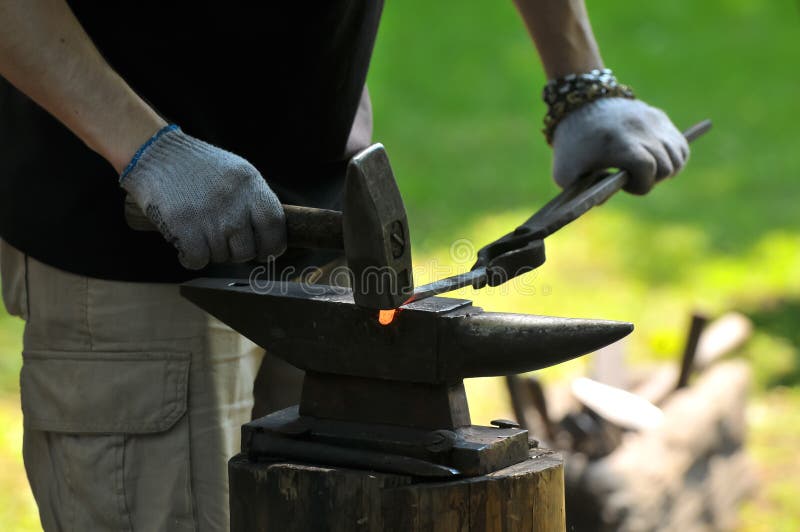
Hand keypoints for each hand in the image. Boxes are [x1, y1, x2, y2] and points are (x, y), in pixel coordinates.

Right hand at [121, 126, 285, 268]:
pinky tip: (186, 246)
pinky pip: (198, 260)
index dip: (272, 245)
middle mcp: (234, 201)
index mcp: (251, 185)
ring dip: (212, 253)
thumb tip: (269, 234)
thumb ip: (254, 200)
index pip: (275, 226)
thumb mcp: (236, 172)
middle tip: (225, 243)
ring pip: (222, 257)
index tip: (264, 251)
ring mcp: (209, 215)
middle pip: (247, 249)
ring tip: (201, 234)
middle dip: (236, 253)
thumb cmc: (197, 166)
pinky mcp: (184, 226)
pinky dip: (192, 259)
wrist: (155, 153)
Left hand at [552, 98, 688, 193]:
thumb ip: (585, 195)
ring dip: (666, 169)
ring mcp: (654, 121)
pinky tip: (655, 159)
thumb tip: (607, 199)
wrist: (578, 105)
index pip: (648, 170)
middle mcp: (643, 130)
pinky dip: (673, 156)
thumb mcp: (566, 173)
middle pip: (667, 166)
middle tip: (632, 176)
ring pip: (679, 155)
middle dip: (651, 179)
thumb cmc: (572, 144)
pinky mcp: (658, 116)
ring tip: (645, 169)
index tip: (623, 183)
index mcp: (621, 145)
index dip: (639, 185)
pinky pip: (679, 143)